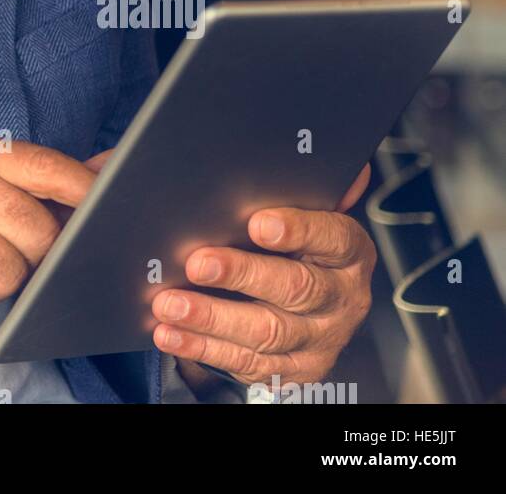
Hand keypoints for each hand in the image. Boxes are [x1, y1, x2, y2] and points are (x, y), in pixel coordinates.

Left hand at [154, 165, 375, 389]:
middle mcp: (342, 298)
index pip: (332, 236)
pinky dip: (202, 348)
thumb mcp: (302, 210)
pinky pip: (245, 363)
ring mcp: (319, 339)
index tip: (258, 222)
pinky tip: (171, 333)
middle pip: (295, 287)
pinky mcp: (293, 371)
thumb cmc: (291, 242)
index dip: (297, 229)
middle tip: (197, 262)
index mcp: (348, 251)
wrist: (308, 305)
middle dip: (241, 274)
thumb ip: (299, 183)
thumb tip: (310, 148)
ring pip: (265, 332)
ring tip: (170, 303)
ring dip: (211, 317)